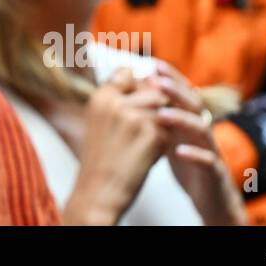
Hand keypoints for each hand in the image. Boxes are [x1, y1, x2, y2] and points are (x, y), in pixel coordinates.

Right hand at [62, 68, 165, 224]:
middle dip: (154, 107)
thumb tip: (148, 82)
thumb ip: (118, 101)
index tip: (138, 104)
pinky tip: (148, 155)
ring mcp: (133, 116)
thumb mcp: (99, 121)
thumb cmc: (100, 160)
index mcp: (100, 96)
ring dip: (161, 125)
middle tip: (140, 132)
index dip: (138, 86)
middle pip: (152, 88)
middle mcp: (115, 101)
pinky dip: (163, 143)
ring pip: (164, 108)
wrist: (97, 192)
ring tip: (143, 144)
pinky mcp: (150, 133)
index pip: (127, 72)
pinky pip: (169, 129)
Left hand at [148, 60, 246, 225]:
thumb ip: (163, 115)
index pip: (185, 94)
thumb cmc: (189, 164)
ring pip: (202, 129)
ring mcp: (211, 151)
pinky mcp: (215, 173)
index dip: (172, 79)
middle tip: (156, 79)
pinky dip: (195, 155)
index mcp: (191, 122)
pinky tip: (179, 151)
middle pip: (195, 105)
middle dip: (177, 91)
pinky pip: (208, 161)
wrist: (212, 199)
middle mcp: (203, 132)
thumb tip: (144, 89)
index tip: (153, 64)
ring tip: (162, 114)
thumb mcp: (174, 136)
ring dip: (183, 119)